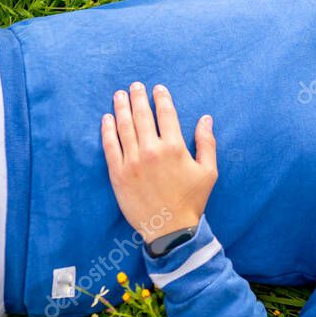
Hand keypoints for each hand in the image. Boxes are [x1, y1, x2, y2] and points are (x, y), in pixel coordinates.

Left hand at [101, 82, 217, 242]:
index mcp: (174, 148)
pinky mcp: (118, 174)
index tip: (157, 89)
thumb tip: (205, 118)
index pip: (166, 114)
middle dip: (138, 97)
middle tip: (135, 86)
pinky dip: (107, 130)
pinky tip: (107, 119)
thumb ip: (207, 143)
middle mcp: (151, 151)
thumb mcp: (208, 171)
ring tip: (119, 95)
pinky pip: (110, 146)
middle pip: (142, 116)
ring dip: (121, 107)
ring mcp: (132, 162)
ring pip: (124, 127)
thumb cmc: (192, 200)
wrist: (170, 230)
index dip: (161, 98)